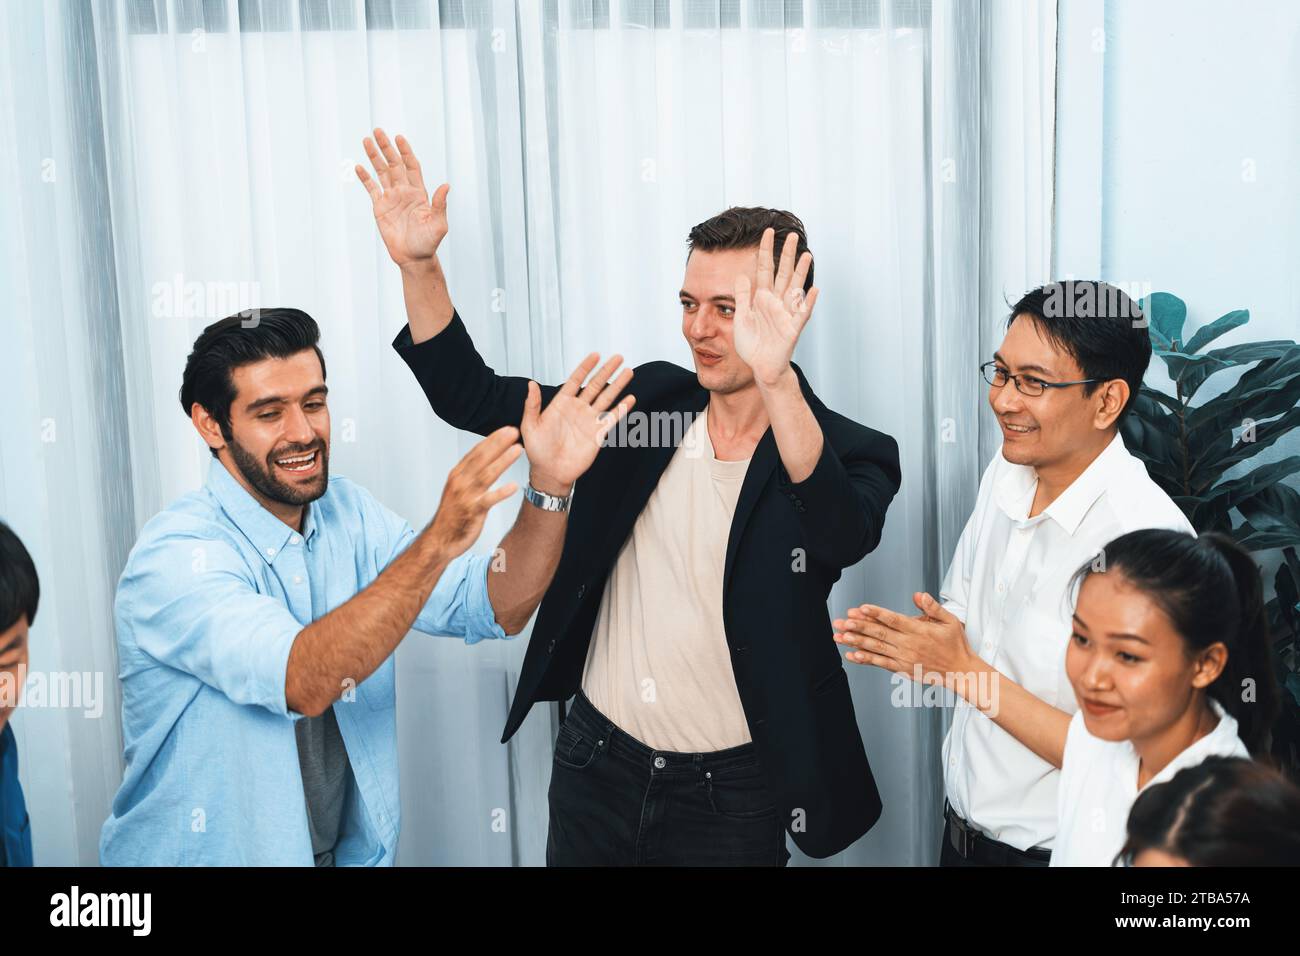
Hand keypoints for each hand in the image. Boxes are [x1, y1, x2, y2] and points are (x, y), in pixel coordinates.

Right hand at [355, 128, 446, 267]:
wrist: (413, 258)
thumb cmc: (429, 242)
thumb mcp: (439, 223)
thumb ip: (440, 204)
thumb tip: (446, 185)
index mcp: (419, 192)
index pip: (411, 166)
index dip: (406, 152)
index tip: (399, 138)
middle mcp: (404, 191)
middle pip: (394, 164)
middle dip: (386, 148)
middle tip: (378, 131)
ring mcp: (391, 198)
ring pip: (381, 172)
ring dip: (374, 157)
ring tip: (366, 140)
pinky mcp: (380, 208)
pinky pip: (371, 189)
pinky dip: (365, 178)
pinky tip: (358, 167)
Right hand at [429, 426, 522, 556]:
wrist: (440, 539)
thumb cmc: (453, 514)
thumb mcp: (458, 488)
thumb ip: (471, 473)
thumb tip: (486, 459)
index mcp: (458, 474)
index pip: (476, 452)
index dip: (492, 439)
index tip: (506, 429)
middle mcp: (460, 482)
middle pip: (481, 458)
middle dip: (498, 443)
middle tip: (514, 431)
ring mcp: (466, 496)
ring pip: (486, 475)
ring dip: (503, 461)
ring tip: (518, 450)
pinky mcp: (472, 511)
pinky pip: (488, 500)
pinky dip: (501, 492)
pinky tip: (514, 486)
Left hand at [521, 355, 635, 493]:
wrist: (550, 473)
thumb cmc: (537, 451)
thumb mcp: (530, 426)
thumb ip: (532, 405)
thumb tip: (531, 384)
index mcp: (561, 404)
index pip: (575, 380)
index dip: (585, 367)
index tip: (596, 355)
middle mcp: (577, 409)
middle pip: (596, 385)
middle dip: (607, 371)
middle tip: (618, 357)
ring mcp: (588, 420)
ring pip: (606, 398)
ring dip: (618, 385)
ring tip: (629, 371)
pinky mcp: (597, 434)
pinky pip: (612, 418)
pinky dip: (622, 408)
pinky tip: (630, 398)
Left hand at [733, 228, 818, 387]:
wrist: (761, 366)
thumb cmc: (752, 344)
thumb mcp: (741, 317)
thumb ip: (742, 296)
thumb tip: (741, 275)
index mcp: (762, 298)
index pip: (763, 269)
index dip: (765, 251)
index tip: (767, 232)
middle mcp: (776, 302)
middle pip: (782, 273)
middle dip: (787, 254)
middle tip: (792, 235)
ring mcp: (786, 313)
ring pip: (795, 288)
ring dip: (801, 272)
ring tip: (807, 255)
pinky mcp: (792, 328)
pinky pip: (801, 313)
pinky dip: (807, 302)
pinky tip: (813, 290)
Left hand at [832, 592, 975, 689]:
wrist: (961, 671)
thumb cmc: (955, 645)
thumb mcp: (950, 621)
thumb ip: (933, 607)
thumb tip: (919, 595)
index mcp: (919, 631)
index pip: (894, 620)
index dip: (877, 613)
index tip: (861, 608)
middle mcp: (909, 644)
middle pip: (880, 633)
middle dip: (859, 626)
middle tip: (843, 621)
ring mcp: (904, 658)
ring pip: (876, 648)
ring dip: (857, 642)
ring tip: (841, 636)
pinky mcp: (902, 669)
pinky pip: (880, 663)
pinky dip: (865, 659)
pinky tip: (852, 654)